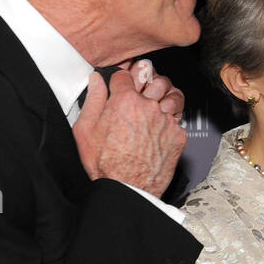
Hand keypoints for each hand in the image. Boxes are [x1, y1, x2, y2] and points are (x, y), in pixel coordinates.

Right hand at [73, 68, 185, 195]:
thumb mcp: (85, 129)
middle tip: (142, 91)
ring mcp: (165, 120)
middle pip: (154, 79)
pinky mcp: (178, 134)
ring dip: (164, 97)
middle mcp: (148, 106)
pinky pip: (178, 118)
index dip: (120, 80)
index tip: (121, 85)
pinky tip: (160, 128)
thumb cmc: (105, 163)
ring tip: (156, 106)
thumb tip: (95, 80)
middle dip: (147, 83)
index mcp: (124, 101)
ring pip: (172, 95)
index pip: (125, 75)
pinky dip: (170, 121)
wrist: (128, 188)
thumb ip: (92, 99)